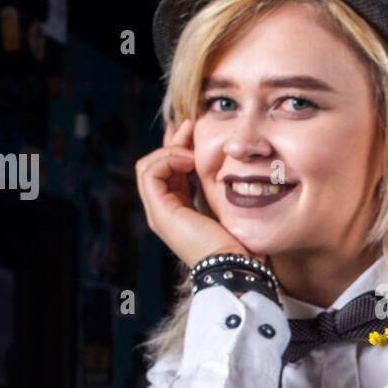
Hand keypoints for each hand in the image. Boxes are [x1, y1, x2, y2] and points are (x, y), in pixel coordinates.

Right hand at [134, 118, 270, 269]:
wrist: (236, 264)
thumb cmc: (240, 240)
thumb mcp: (228, 205)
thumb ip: (219, 186)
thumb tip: (225, 160)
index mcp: (180, 210)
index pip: (169, 171)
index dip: (178, 147)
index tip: (192, 128)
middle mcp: (165, 211)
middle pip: (156, 165)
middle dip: (172, 141)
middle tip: (190, 123)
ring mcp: (159, 212)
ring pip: (148, 166)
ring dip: (169, 150)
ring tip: (192, 149)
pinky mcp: (160, 212)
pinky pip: (150, 173)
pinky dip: (166, 159)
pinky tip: (188, 158)